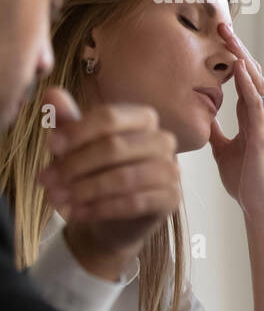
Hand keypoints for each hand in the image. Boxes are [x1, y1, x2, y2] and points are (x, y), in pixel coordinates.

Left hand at [36, 87, 180, 280]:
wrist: (117, 216)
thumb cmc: (97, 172)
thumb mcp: (78, 146)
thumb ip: (68, 122)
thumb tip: (51, 93)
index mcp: (142, 119)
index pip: (109, 117)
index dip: (77, 132)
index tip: (50, 147)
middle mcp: (162, 140)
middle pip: (115, 147)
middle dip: (75, 165)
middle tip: (46, 180)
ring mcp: (171, 170)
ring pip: (123, 177)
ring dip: (84, 189)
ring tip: (57, 198)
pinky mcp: (171, 198)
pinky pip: (133, 202)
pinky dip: (100, 209)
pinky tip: (78, 213)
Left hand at [210, 23, 263, 220]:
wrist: (256, 204)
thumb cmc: (242, 179)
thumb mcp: (221, 149)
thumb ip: (215, 130)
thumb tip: (202, 116)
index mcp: (247, 117)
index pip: (240, 79)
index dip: (231, 57)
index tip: (217, 36)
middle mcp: (257, 114)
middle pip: (249, 73)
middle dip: (236, 48)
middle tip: (221, 24)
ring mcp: (261, 123)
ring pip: (254, 82)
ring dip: (242, 57)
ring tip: (229, 36)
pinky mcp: (260, 135)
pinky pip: (254, 103)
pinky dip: (247, 84)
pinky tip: (238, 68)